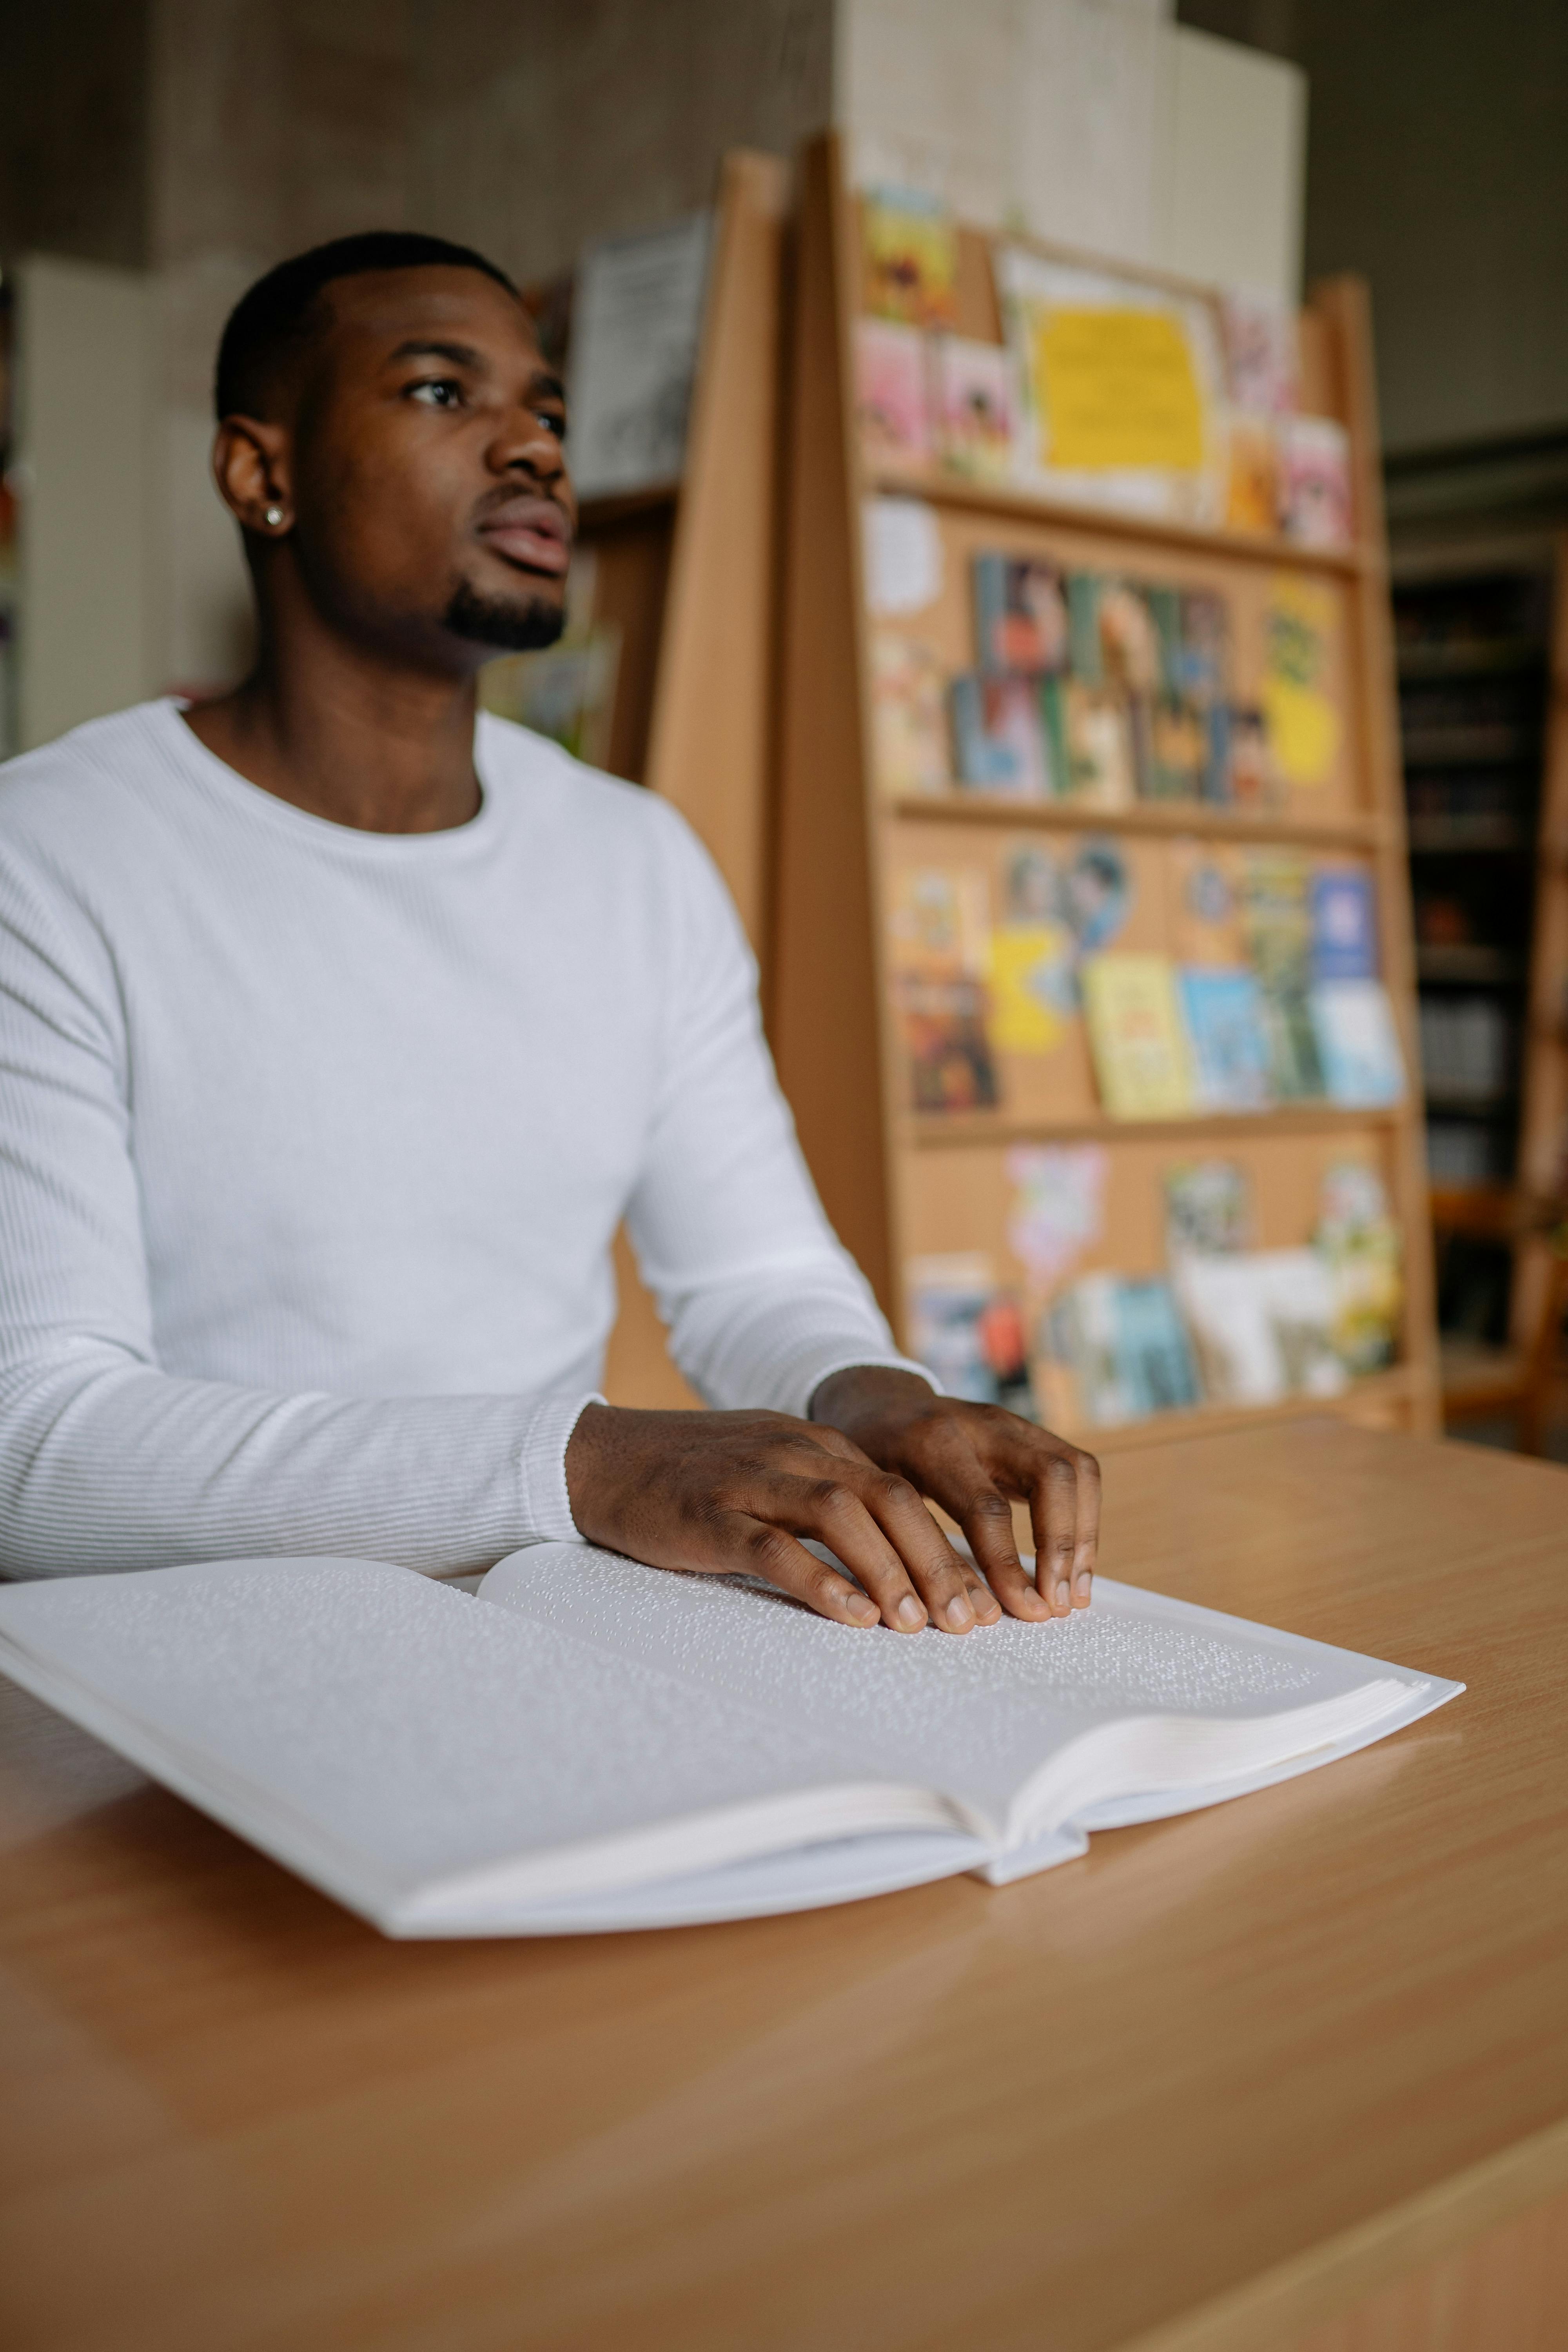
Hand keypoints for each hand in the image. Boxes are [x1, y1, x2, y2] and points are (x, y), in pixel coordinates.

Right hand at [564, 1400, 1009, 1633]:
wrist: (600, 1458)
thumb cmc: (690, 1476)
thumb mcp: (770, 1468)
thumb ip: (825, 1496)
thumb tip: (891, 1555)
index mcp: (814, 1444)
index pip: (901, 1490)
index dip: (948, 1545)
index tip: (979, 1598)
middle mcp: (793, 1452)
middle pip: (888, 1499)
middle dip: (937, 1562)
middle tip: (966, 1621)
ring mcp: (750, 1480)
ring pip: (842, 1515)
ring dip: (889, 1570)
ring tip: (916, 1624)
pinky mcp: (709, 1514)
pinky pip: (774, 1545)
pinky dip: (819, 1580)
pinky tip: (850, 1616)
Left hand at [810, 1367, 1099, 1621]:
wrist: (878, 1401)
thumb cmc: (869, 1455)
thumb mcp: (870, 1490)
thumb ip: (902, 1538)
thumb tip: (943, 1608)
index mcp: (932, 1442)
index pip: (986, 1507)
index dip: (1007, 1564)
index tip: (1022, 1610)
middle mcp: (981, 1425)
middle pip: (1051, 1477)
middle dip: (1062, 1547)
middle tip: (1056, 1605)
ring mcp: (1012, 1424)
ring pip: (1075, 1469)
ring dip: (1083, 1536)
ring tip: (1074, 1593)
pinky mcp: (1031, 1433)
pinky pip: (1076, 1471)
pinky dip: (1083, 1519)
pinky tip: (1073, 1564)